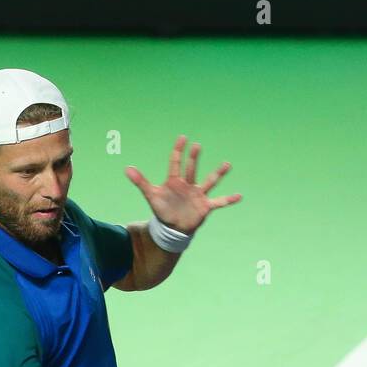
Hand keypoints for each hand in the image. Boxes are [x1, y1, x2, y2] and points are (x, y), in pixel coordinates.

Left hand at [124, 134, 241, 235]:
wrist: (172, 228)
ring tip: (227, 164)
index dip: (178, 151)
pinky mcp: (205, 206)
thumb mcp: (151, 195)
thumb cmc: (162, 210)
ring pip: (209, 181)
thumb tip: (127, 168)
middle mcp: (188, 185)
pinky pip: (219, 202)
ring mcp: (198, 194)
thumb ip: (140, 182)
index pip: (176, 162)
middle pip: (191, 168)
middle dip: (194, 157)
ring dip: (218, 174)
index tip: (182, 138)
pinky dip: (229, 200)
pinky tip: (240, 196)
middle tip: (197, 145)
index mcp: (175, 181)